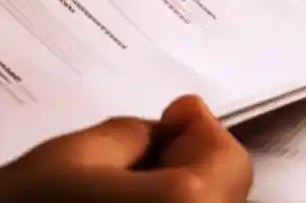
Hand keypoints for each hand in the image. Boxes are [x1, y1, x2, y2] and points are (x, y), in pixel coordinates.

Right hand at [0, 94, 252, 202]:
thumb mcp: (80, 152)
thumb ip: (138, 132)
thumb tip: (170, 126)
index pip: (226, 159)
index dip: (201, 128)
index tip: (178, 111)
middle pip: (223, 188)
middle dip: (194, 157)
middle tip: (157, 139)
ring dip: (183, 185)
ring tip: (134, 173)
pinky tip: (128, 200)